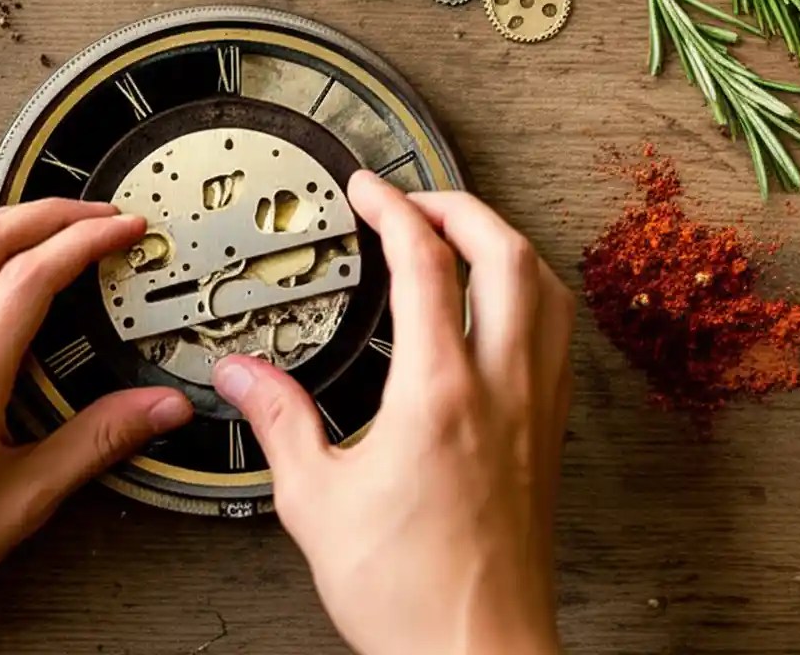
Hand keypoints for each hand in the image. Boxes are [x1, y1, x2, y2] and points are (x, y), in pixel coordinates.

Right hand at [212, 171, 573, 654]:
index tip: (369, 190)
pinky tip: (504, 310)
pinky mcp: (548, 437)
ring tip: (464, 234)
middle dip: (459, 206)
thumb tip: (244, 379)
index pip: (425, 264)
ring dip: (504, 242)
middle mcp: (501, 390)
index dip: (393, 209)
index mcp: (439, 394)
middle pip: (505, 253)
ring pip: (545, 289)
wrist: (477, 652)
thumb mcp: (316, 502)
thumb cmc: (411, 593)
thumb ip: (281, 423)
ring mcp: (535, 410)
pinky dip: (529, 294)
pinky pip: (555, 336)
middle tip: (415, 200)